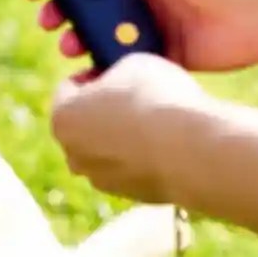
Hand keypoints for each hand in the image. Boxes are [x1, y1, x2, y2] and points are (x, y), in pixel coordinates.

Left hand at [50, 53, 207, 202]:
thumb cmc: (158, 99)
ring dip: (121, 134)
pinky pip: (129, 167)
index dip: (93, 74)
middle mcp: (73, 153)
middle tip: (133, 93)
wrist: (193, 149)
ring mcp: (100, 179)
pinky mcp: (128, 194)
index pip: (69, 87)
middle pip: (83, 122)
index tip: (113, 70)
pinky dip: (140, 156)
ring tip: (154, 118)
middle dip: (102, 107)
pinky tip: (165, 142)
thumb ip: (115, 71)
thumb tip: (118, 81)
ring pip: (105, 149)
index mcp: (64, 117)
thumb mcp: (133, 63)